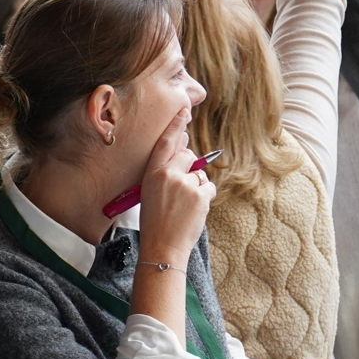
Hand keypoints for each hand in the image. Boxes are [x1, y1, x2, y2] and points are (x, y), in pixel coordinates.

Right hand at [135, 108, 211, 265]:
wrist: (162, 247)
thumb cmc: (155, 222)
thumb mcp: (150, 193)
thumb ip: (165, 173)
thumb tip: (185, 154)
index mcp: (152, 173)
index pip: (166, 142)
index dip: (176, 125)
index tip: (184, 110)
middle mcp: (168, 174)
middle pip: (187, 155)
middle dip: (189, 166)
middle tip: (183, 185)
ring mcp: (185, 184)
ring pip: (199, 174)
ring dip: (196, 186)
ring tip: (184, 206)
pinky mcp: (200, 195)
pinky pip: (208, 187)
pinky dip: (204, 197)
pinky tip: (193, 210)